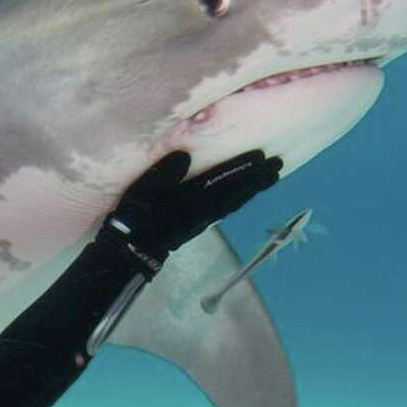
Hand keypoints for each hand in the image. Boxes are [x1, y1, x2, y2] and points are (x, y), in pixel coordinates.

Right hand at [98, 149, 281, 273]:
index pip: (220, 179)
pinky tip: (245, 195)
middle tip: (277, 165)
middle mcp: (201, 209)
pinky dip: (239, 201)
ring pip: (233, 202)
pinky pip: (225, 211)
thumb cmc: (133, 218)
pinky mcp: (197, 226)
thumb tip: (184, 155)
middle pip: (234, 192)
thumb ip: (162, 174)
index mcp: (189, 198)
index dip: (242, 168)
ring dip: (253, 190)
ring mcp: (201, 219)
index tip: (262, 156)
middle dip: (256, 179)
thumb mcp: (141, 192)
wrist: (129, 251)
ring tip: (270, 177)